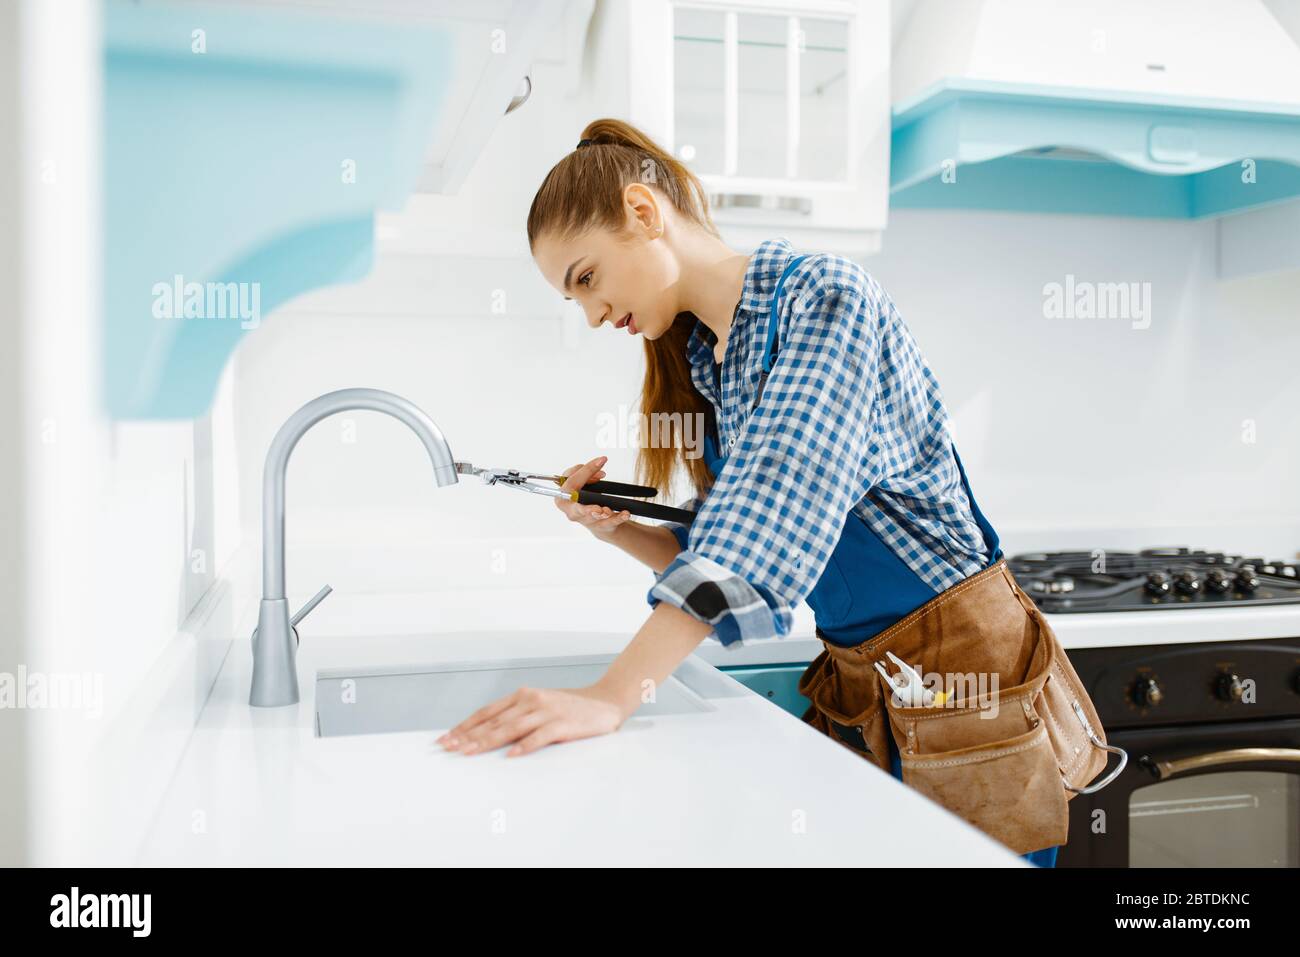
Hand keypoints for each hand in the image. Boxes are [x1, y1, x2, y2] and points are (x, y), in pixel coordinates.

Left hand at [436, 683, 633, 756]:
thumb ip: (517, 716)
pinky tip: (511, 756)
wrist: (605, 702)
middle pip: (494, 720)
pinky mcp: (563, 723)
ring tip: (470, 752)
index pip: (487, 712)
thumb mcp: (539, 706)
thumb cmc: (569, 708)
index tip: (447, 738)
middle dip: (469, 736)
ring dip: (488, 741)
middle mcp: (531, 699)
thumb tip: (485, 735)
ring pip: (511, 727)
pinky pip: (540, 736)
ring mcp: (547, 711)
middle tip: (449, 748)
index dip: (466, 725)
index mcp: (523, 695)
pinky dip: (524, 746)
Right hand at [554, 455, 634, 541]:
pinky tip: (625, 513)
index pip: (571, 483)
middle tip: (597, 508)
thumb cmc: (584, 497)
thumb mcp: (582, 481)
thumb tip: (600, 464)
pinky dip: (618, 517)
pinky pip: (610, 522)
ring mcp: (587, 521)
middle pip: (577, 511)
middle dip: (586, 509)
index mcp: (563, 498)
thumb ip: (588, 472)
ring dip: (602, 514)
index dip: (585, 472)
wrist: (594, 517)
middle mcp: (573, 512)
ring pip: (594, 518)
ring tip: (607, 511)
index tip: (600, 461)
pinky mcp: (601, 526)